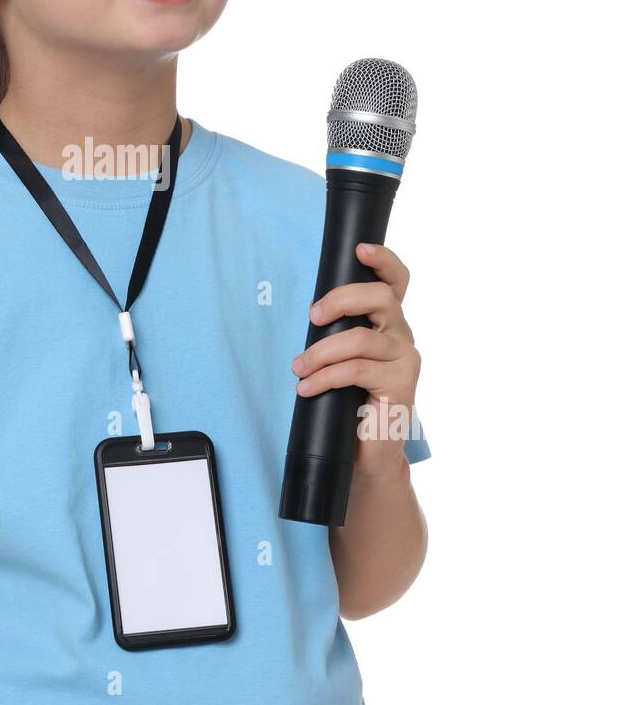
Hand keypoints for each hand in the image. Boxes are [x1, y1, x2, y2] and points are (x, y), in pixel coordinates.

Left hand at [290, 242, 421, 479]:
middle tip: (312, 318)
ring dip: (320, 352)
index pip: (397, 282)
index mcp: (388, 324)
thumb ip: (337, 334)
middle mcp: (402, 336)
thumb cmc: (350, 404)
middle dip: (340, 300)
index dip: (384, 260)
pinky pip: (357, 370)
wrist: (366, 455)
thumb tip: (312, 316)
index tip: (361, 248)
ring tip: (298, 368)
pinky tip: (307, 389)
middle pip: (380, 298)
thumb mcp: (341, 361)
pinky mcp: (401, 385)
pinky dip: (325, 377)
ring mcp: (406, 360)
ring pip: (360, 339)